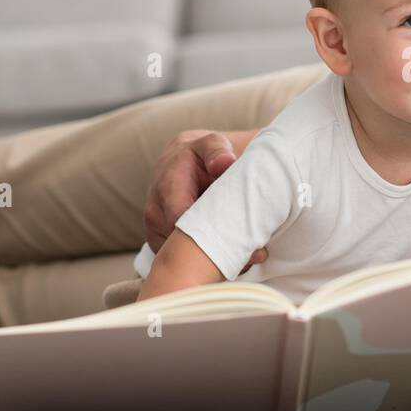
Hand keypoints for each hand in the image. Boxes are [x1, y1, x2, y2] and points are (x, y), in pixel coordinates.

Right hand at [143, 128, 266, 274]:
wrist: (183, 160)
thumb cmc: (203, 154)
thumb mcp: (211, 144)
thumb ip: (216, 151)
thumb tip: (224, 162)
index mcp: (167, 186)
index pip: (182, 220)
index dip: (212, 234)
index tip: (246, 241)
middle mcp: (155, 210)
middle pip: (181, 245)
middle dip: (218, 254)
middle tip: (255, 257)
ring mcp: (155, 229)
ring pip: (180, 258)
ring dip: (214, 264)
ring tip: (249, 260)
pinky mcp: (160, 241)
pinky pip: (178, 261)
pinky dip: (206, 266)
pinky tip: (234, 262)